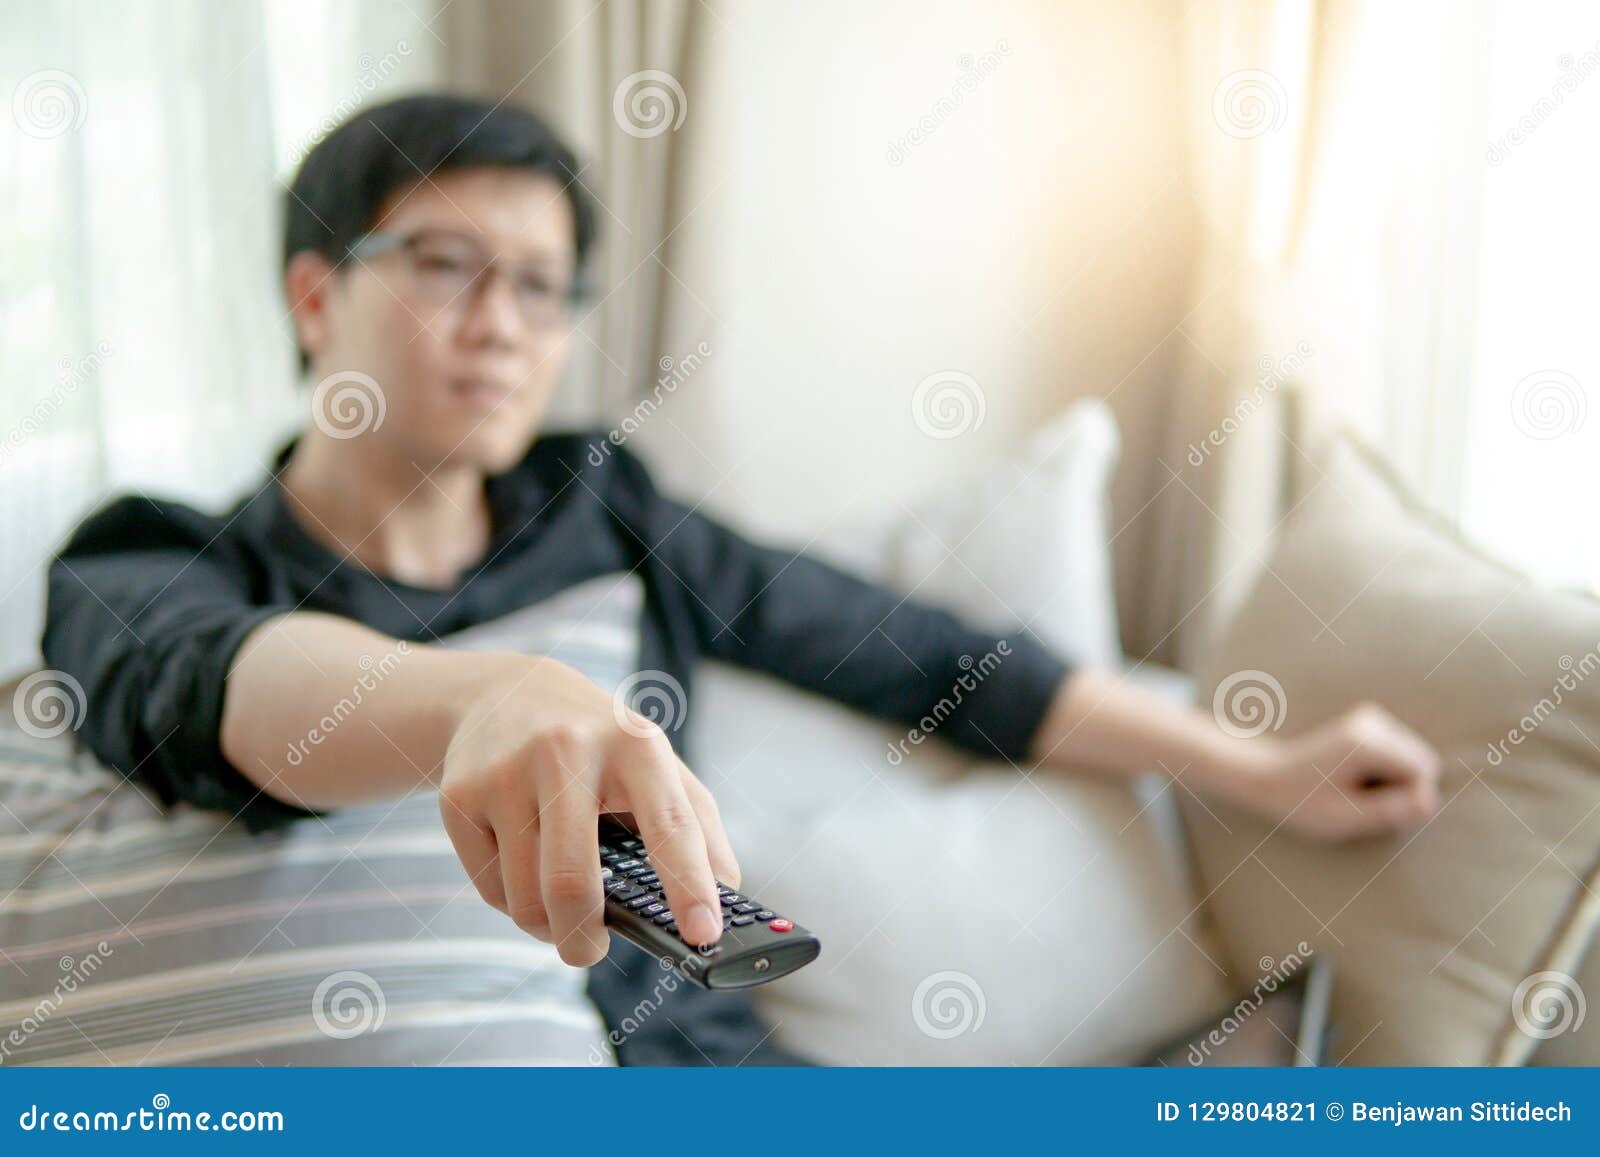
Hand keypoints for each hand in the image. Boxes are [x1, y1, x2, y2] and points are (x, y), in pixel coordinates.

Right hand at [435, 655, 738, 964]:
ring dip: (547, 926)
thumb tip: (727, 897)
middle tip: (591, 950)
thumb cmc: (600, 745)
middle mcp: (567, 751)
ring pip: (525, 898)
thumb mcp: (656, 765)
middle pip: (570, 884)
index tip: (704, 935)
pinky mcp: (460, 795)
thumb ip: (699, 827)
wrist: (507, 694)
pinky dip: (511, 901)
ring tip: (558, 908)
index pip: (669, 824)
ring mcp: (506, 772)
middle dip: (584, 941)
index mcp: (634, 744)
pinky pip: (488, 888)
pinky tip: (521, 868)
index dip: (689, 885)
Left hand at [1220, 703, 1442, 840]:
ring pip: (1415, 757)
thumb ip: (1389, 812)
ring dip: (1399, 780)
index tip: (1383, 813)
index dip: (1412, 798)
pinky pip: (1402, 753)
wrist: (1270, 776)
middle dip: (1407, 788)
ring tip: (1360, 790)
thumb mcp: (1344, 817)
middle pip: (1423, 760)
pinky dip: (1390, 771)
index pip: (1422, 770)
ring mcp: (1371, 718)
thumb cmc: (1303, 801)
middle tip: (1368, 803)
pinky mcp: (1371, 721)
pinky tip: (1360, 778)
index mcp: (1364, 742)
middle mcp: (1370, 722)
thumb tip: (1430, 803)